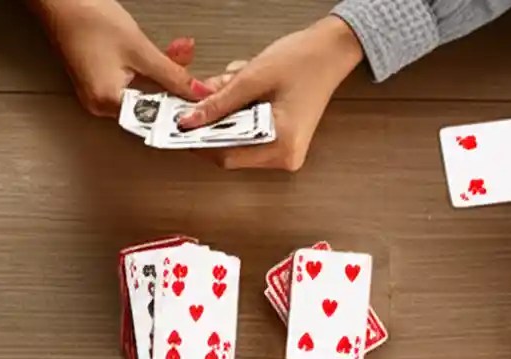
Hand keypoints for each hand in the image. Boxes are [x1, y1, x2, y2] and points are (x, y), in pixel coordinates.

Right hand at [31, 0, 209, 115]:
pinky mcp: (99, 81)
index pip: (153, 116)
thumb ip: (172, 74)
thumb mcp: (140, 49)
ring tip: (178, 51)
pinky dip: (148, 69)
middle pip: (149, 104)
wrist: (63, 4)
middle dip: (173, 83)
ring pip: (143, 91)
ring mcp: (97, 93)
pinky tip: (160, 54)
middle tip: (192, 72)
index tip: (198, 99)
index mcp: (107, 101)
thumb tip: (195, 91)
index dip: (178, 107)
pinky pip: (131, 83)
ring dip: (163, 72)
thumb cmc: (88, 21)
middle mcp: (99, 104)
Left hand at [180, 17, 363, 170]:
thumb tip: (190, 119)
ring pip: (236, 140)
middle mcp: (286, 155)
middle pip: (231, 150)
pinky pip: (246, 133)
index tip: (180, 127)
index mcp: (283, 144)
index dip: (200, 141)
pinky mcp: (281, 140)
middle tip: (195, 104)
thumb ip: (218, 102)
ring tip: (227, 87)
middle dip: (211, 125)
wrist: (331, 50)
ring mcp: (285, 150)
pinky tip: (240, 92)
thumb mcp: (252, 78)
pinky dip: (235, 114)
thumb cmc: (304, 61)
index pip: (228, 155)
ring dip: (223, 117)